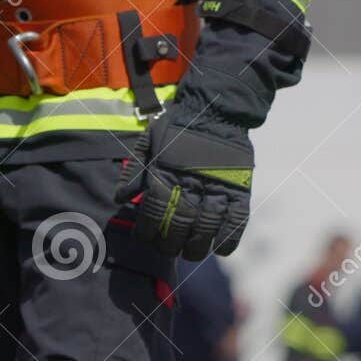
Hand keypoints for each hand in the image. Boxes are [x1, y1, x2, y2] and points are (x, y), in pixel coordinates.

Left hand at [115, 98, 252, 260]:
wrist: (216, 107)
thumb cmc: (178, 126)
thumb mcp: (149, 141)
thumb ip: (134, 170)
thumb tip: (120, 199)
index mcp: (166, 174)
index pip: (154, 213)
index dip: (147, 232)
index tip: (145, 239)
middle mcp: (191, 184)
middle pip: (180, 226)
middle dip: (171, 244)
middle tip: (168, 249)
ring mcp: (218, 187)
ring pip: (207, 228)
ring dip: (198, 247)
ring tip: (191, 253)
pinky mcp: (240, 188)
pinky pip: (238, 219)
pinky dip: (230, 238)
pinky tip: (221, 249)